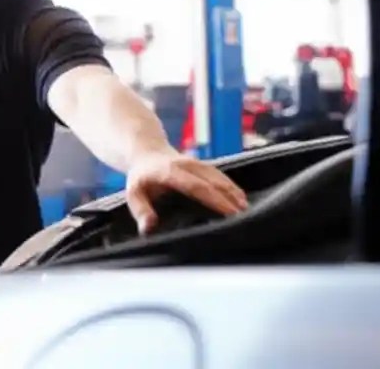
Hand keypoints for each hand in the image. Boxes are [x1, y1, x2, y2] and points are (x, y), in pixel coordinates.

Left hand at [124, 149, 247, 234]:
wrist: (147, 151)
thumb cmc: (141, 177)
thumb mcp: (133, 193)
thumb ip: (141, 210)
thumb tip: (149, 227)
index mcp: (170, 172)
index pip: (197, 186)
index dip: (214, 199)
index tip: (229, 213)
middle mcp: (187, 165)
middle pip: (214, 181)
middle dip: (230, 199)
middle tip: (244, 218)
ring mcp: (197, 163)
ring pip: (220, 177)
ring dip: (234, 193)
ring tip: (246, 211)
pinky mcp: (204, 165)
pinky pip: (221, 176)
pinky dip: (232, 188)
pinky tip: (241, 200)